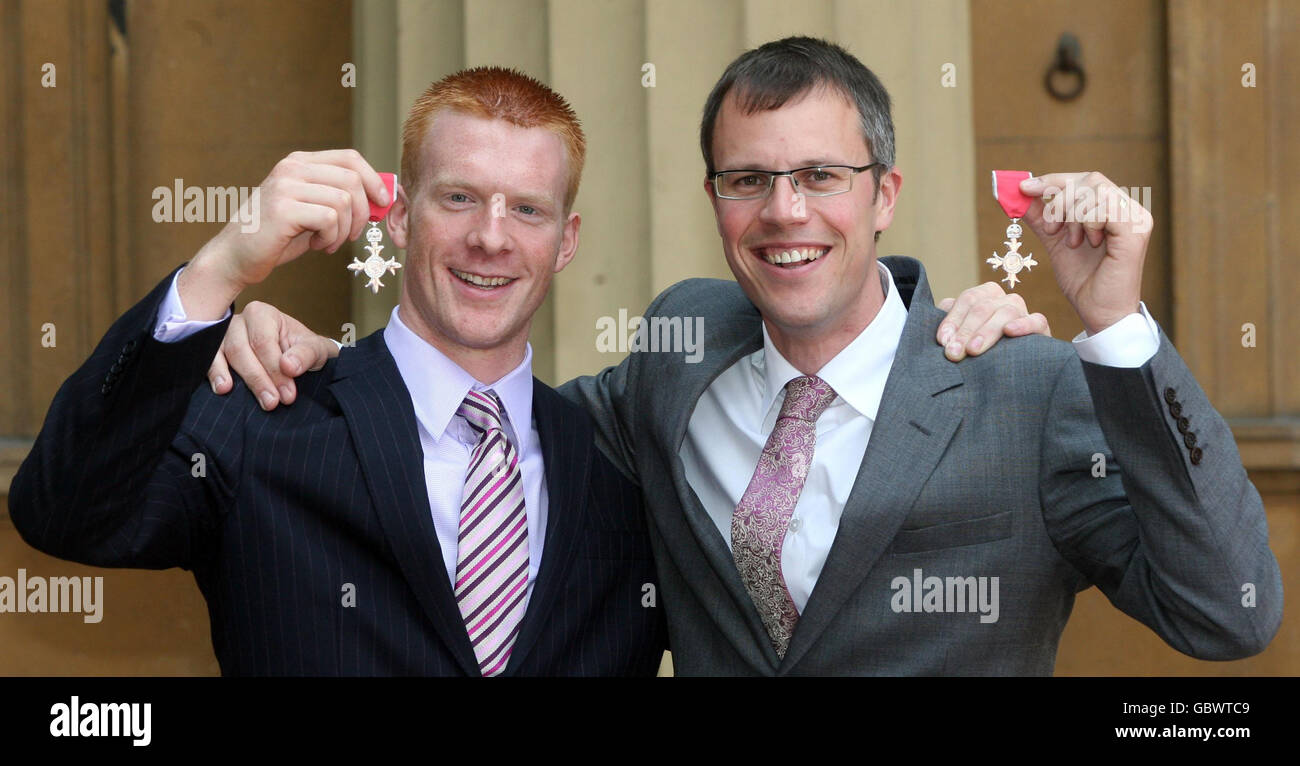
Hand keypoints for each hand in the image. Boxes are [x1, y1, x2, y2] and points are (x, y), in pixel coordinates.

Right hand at [179, 149, 390, 319]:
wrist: (237, 256)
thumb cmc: (279, 236)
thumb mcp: (313, 210)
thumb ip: (341, 198)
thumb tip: (383, 196)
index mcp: (300, 163)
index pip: (350, 158)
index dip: (374, 179)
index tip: (383, 202)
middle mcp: (292, 168)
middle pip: (352, 180)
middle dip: (362, 212)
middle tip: (352, 234)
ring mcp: (286, 186)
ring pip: (343, 201)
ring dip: (344, 230)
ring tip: (328, 242)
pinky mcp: (283, 209)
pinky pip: (330, 219)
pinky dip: (332, 238)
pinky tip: (317, 245)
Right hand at [208, 301, 340, 410]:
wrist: (294, 358)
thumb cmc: (303, 350)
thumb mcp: (315, 350)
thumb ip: (305, 355)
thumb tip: (288, 366)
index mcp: (263, 314)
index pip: (264, 342)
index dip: (274, 369)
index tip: (287, 394)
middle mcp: (239, 321)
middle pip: (240, 348)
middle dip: (256, 378)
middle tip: (272, 402)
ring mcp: (223, 336)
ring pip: (221, 353)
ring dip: (226, 375)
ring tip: (229, 391)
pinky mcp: (212, 351)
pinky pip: (207, 359)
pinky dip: (211, 373)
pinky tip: (220, 388)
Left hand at [936, 282, 1050, 360]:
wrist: (1012, 368)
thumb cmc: (979, 348)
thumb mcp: (962, 335)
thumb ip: (951, 326)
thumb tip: (944, 332)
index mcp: (985, 295)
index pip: (968, 300)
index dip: (953, 320)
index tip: (942, 341)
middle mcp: (1004, 299)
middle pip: (983, 308)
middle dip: (965, 331)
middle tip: (953, 353)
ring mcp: (1023, 311)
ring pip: (1005, 313)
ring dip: (987, 331)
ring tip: (973, 350)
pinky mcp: (1041, 328)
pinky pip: (1036, 320)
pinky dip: (1023, 324)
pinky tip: (1010, 331)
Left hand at [1018, 172, 1151, 334]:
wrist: (1098, 313)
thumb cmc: (1082, 280)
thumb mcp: (1054, 241)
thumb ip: (1039, 216)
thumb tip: (1014, 193)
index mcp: (1113, 208)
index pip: (1085, 180)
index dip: (1052, 180)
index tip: (1023, 187)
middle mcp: (1129, 209)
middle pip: (1089, 180)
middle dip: (1059, 201)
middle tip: (1050, 229)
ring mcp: (1136, 219)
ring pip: (1096, 191)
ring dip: (1072, 215)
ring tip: (1071, 242)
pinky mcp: (1135, 231)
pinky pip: (1105, 208)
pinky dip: (1087, 221)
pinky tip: (1085, 243)